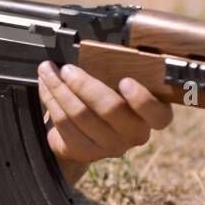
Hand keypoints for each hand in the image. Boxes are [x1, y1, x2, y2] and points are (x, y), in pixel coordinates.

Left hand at [36, 61, 173, 178]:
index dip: (141, 99)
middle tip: (67, 69)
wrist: (87, 128)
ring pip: (80, 116)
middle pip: (110, 109)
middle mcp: (135, 135)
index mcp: (152, 116)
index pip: (158, 115)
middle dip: (84, 85)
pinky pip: (64, 125)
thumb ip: (119, 70)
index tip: (124, 81)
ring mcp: (111, 147)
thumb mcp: (120, 82)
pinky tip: (45, 87)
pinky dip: (51, 101)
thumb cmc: (107, 95)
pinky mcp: (86, 153)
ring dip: (59, 90)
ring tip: (48, 72)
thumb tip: (98, 52)